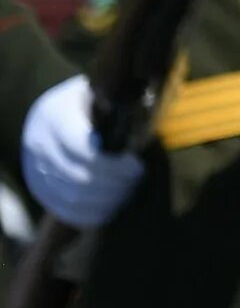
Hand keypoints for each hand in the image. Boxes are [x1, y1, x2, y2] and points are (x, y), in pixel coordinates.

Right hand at [20, 75, 138, 228]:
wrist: (70, 105)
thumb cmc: (102, 97)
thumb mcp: (111, 92)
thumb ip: (124, 109)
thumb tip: (135, 142)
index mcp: (56, 113)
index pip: (81, 149)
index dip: (111, 164)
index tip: (137, 166)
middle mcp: (38, 141)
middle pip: (75, 176)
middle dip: (112, 184)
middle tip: (136, 180)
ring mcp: (34, 166)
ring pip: (69, 197)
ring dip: (104, 200)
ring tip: (127, 192)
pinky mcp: (37, 186)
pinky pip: (60, 209)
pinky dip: (88, 214)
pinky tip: (110, 208)